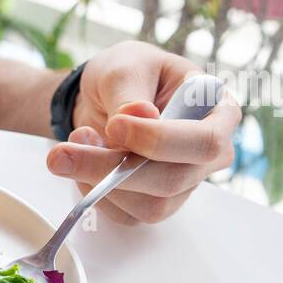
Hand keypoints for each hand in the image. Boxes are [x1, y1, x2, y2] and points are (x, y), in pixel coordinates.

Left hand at [45, 40, 240, 223]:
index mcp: (218, 113)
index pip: (205, 142)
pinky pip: (125, 215)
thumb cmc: (128, 74)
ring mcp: (183, 182)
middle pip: (173, 181)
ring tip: (78, 140)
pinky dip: (92, 191)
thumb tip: (139, 116)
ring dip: (98, 179)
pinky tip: (82, 161)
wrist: (103, 96)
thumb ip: (128, 94)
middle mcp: (207, 155)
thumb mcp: (125, 68)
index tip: (115, 126)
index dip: (159, 141)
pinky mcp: (153, 201)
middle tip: (64, 150)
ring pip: (149, 206)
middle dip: (112, 168)